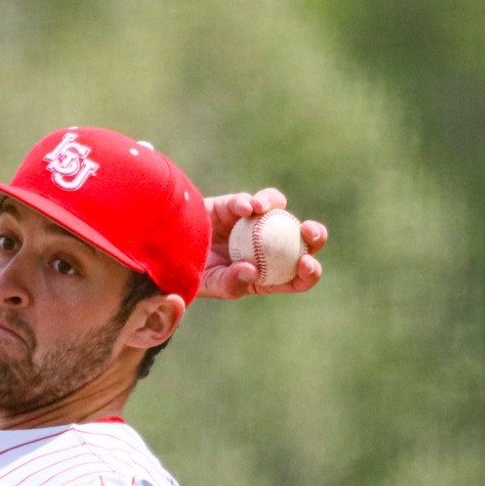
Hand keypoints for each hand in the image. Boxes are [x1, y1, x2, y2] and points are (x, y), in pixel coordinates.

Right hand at [199, 187, 327, 300]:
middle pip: (302, 239)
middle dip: (315, 234)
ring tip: (263, 209)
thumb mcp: (212, 285)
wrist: (170, 251)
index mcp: (270, 273)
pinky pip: (248, 200)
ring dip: (278, 205)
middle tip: (308, 231)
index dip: (310, 271)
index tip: (305, 263)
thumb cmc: (194, 275)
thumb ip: (232, 283)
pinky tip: (245, 209)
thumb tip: (252, 270)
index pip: (299, 275)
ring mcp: (255, 224)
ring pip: (279, 209)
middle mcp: (269, 246)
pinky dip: (248, 201)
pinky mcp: (236, 206)